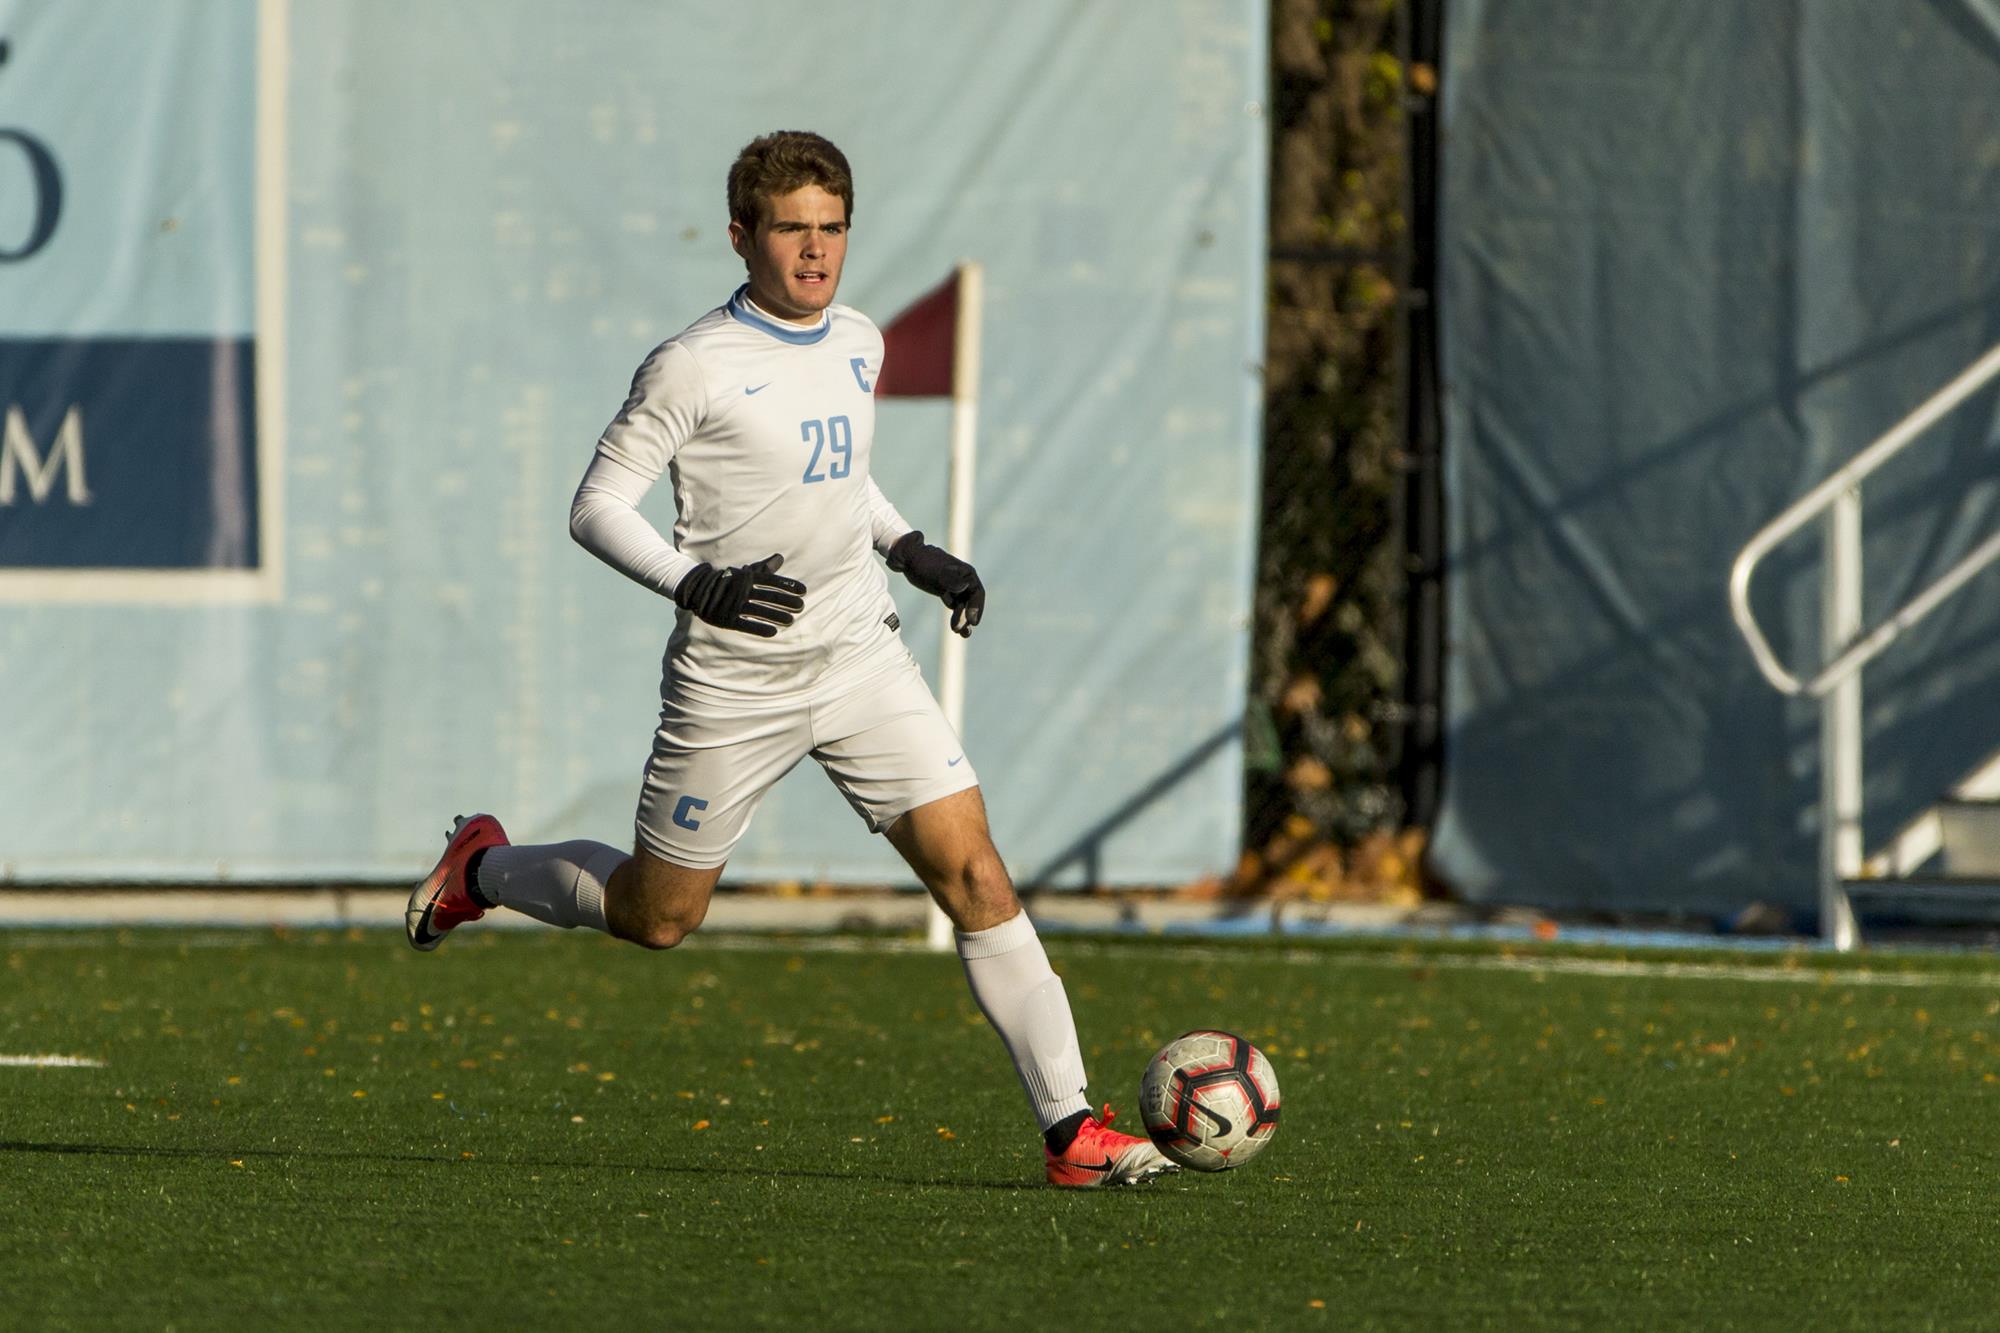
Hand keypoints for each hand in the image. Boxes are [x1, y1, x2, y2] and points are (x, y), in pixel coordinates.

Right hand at [673, 554, 806, 636]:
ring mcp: (734, 605)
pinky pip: (746, 624)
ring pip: (760, 611)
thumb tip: (780, 558)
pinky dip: (759, 628)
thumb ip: (762, 568)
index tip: (804, 590)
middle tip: (801, 606)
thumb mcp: (743, 572)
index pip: (772, 581)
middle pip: (769, 596)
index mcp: (747, 578)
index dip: (788, 586)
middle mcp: (742, 590)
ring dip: (777, 615)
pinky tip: (773, 632)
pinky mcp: (727, 618)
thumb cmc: (726, 580)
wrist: (697, 589)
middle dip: (786, 601)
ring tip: (791, 620)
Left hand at [889, 531, 983, 636]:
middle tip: (957, 629)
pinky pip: (956, 607)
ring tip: (962, 634)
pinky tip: (958, 631)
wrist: (908, 559)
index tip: (972, 621)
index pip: (977, 593)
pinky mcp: (948, 593)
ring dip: (963, 620)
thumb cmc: (923, 563)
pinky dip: (958, 618)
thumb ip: (951, 579)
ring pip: (964, 607)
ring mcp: (956, 587)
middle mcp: (964, 580)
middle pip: (971, 602)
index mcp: (966, 573)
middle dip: (966, 616)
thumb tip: (965, 586)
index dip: (977, 608)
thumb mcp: (936, 572)